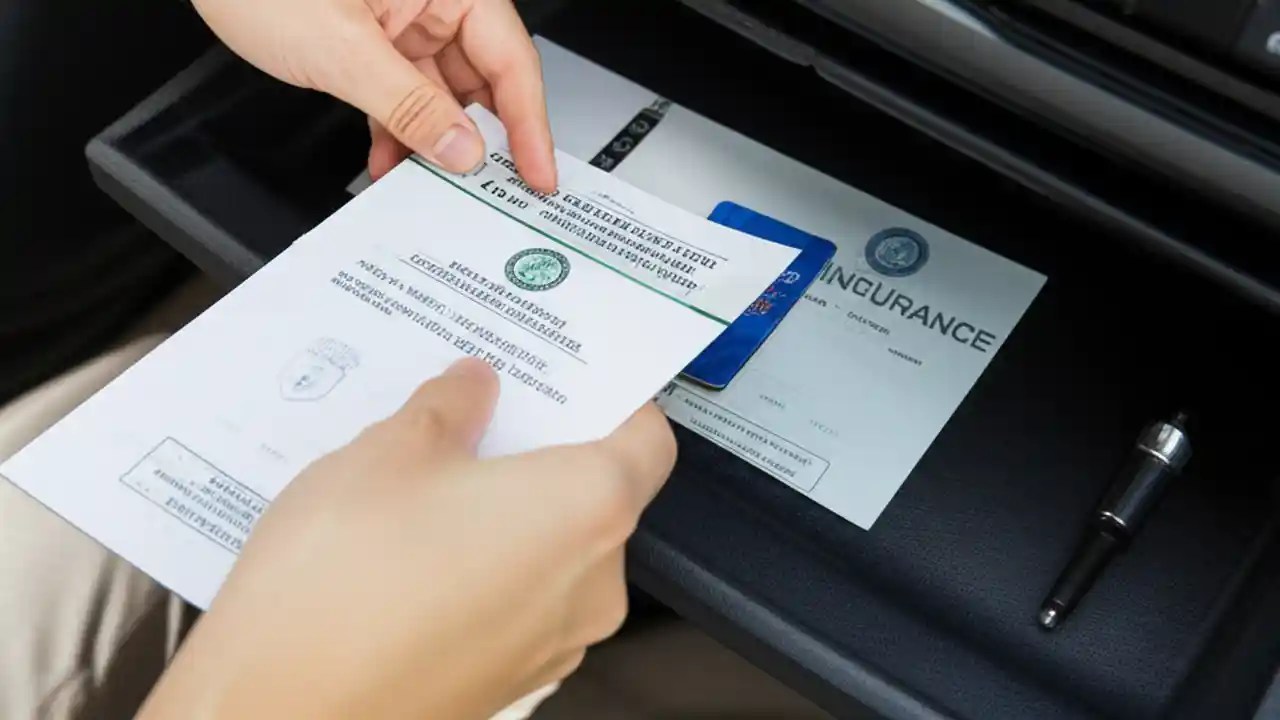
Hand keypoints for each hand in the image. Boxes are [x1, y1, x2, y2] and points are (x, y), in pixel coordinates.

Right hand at [137, 358, 676, 718]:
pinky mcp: (510, 678)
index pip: (646, 439)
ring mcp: (555, 641)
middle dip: (542, 451)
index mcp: (587, 508)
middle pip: (598, 494)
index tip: (564, 377)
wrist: (281, 711)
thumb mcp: (388, 452)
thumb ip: (449, 407)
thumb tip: (474, 386)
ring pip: (554, 550)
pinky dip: (488, 566)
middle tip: (480, 415)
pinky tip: (414, 550)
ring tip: (428, 482)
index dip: (612, 401)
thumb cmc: (341, 581)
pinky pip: (520, 601)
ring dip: (508, 511)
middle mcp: (593, 582)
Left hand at [191, 0, 556, 189]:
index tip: (539, 173)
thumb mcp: (340, 48)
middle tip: (495, 192)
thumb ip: (409, 104)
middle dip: (482, 139)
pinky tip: (392, 161)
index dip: (530, 122)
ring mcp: (401, 18)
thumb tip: (462, 148)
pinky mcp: (371, 38)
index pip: (510, 58)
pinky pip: (402, 92)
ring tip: (435, 186)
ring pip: (441, 93)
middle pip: (483, 78)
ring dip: (435, 142)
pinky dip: (399, 129)